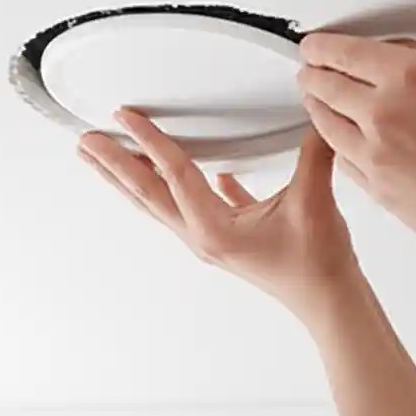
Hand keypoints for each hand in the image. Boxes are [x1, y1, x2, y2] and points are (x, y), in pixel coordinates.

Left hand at [77, 109, 357, 317]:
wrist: (330, 301)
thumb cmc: (317, 264)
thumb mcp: (312, 200)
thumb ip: (312, 153)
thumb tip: (315, 114)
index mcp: (213, 227)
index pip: (173, 174)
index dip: (148, 141)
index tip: (124, 117)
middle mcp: (202, 236)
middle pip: (147, 194)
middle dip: (113, 167)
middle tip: (85, 143)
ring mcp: (212, 240)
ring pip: (161, 203)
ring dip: (133, 178)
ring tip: (106, 159)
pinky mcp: (229, 240)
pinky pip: (200, 207)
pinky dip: (190, 189)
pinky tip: (207, 173)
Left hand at [297, 34, 415, 261]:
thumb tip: (403, 55)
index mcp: (410, 77)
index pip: (344, 52)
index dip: (322, 47)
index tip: (315, 46)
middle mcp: (383, 112)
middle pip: (324, 85)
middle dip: (312, 75)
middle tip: (309, 71)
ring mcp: (373, 151)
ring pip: (323, 122)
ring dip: (316, 107)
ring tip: (316, 100)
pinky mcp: (371, 184)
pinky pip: (339, 156)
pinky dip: (334, 142)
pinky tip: (339, 136)